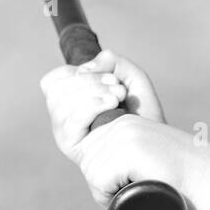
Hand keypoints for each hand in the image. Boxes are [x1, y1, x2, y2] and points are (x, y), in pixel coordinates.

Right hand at [39, 49, 185, 204]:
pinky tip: (113, 106)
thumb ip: (114, 63)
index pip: (54, 80)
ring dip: (94, 92)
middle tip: (119, 88)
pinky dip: (92, 106)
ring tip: (118, 97)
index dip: (79, 72)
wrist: (155, 144)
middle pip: (58, 90)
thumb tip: (90, 64)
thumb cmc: (142, 114)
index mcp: (70, 102)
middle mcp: (63, 118)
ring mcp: (65, 133)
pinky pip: (71, 120)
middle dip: (92, 82)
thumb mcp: (132, 79)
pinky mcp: (72, 147)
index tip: (110, 77)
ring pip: (62, 103)